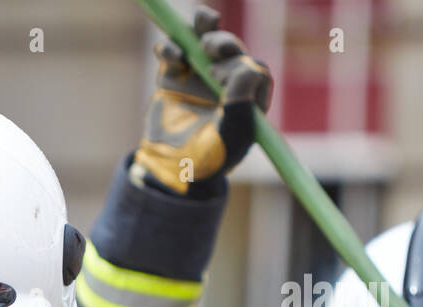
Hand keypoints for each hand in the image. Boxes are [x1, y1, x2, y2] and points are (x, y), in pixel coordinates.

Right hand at [133, 4, 272, 195]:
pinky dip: (171, 46)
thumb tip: (248, 66)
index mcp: (249, 98)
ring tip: (202, 21)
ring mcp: (200, 76)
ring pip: (205, 40)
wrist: (169, 168)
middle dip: (224, 42)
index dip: (239, 65)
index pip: (253, 69)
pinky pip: (174, 50)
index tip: (220, 77)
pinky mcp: (174, 75)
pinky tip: (172, 56)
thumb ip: (241, 102)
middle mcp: (227, 83)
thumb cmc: (207, 159)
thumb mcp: (230, 135)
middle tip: (211, 46)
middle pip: (231, 50)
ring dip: (205, 27)